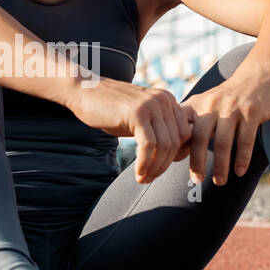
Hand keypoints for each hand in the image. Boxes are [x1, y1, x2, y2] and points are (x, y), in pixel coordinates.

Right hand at [66, 77, 194, 183]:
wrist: (84, 91)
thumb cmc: (109, 109)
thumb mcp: (139, 117)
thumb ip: (156, 130)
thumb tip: (169, 157)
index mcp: (168, 100)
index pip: (184, 134)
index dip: (174, 156)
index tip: (159, 169)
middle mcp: (164, 100)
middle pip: (176, 142)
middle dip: (164, 165)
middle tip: (149, 179)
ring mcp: (151, 105)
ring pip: (164, 146)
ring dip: (154, 168)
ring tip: (142, 178)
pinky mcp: (137, 113)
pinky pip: (149, 145)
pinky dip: (145, 163)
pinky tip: (137, 172)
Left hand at [181, 65, 269, 185]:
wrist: (254, 78)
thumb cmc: (223, 100)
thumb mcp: (203, 106)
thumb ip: (188, 126)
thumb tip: (174, 155)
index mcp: (196, 105)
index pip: (181, 129)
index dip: (175, 148)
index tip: (171, 165)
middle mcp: (211, 105)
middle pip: (200, 137)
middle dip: (197, 162)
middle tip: (197, 180)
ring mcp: (232, 108)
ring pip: (223, 142)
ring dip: (221, 165)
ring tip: (220, 181)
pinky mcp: (251, 112)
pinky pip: (246, 140)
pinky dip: (242, 158)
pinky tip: (239, 171)